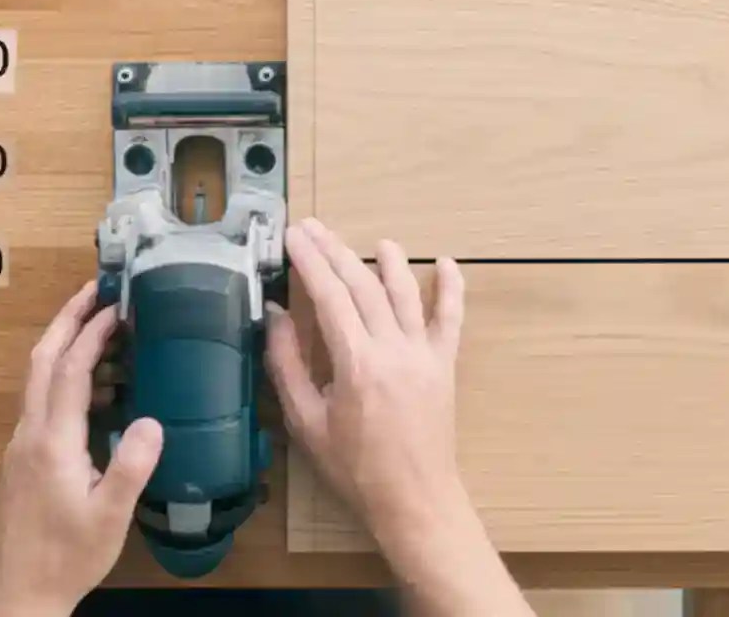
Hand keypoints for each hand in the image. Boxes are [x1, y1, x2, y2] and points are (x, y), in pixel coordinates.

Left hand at [0, 281, 163, 616]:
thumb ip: (132, 466)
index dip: (92, 332)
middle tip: (95, 292)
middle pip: (41, 361)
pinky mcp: (22, 460)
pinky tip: (94, 390)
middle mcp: (29, 435)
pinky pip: (41, 403)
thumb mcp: (111, 516)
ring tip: (100, 330)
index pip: (69, 370)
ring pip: (37, 380)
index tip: (117, 305)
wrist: (20, 594)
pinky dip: (64, 378)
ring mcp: (21, 447)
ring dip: (64, 346)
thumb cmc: (68, 557)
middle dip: (67, 320)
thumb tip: (152, 420)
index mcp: (51, 442)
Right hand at [267, 218, 465, 546]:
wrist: (413, 499)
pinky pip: (450, 319)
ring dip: (389, 262)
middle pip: (363, 285)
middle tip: (314, 228)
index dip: (310, 261)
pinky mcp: (444, 365)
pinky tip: (447, 264)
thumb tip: (277, 316)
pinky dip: (451, 289)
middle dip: (336, 251)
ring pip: (405, 293)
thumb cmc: (354, 468)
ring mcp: (424, 355)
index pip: (330, 295)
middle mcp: (393, 349)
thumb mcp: (306, 422)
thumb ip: (288, 365)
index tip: (294, 236)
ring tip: (377, 241)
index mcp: (356, 363)